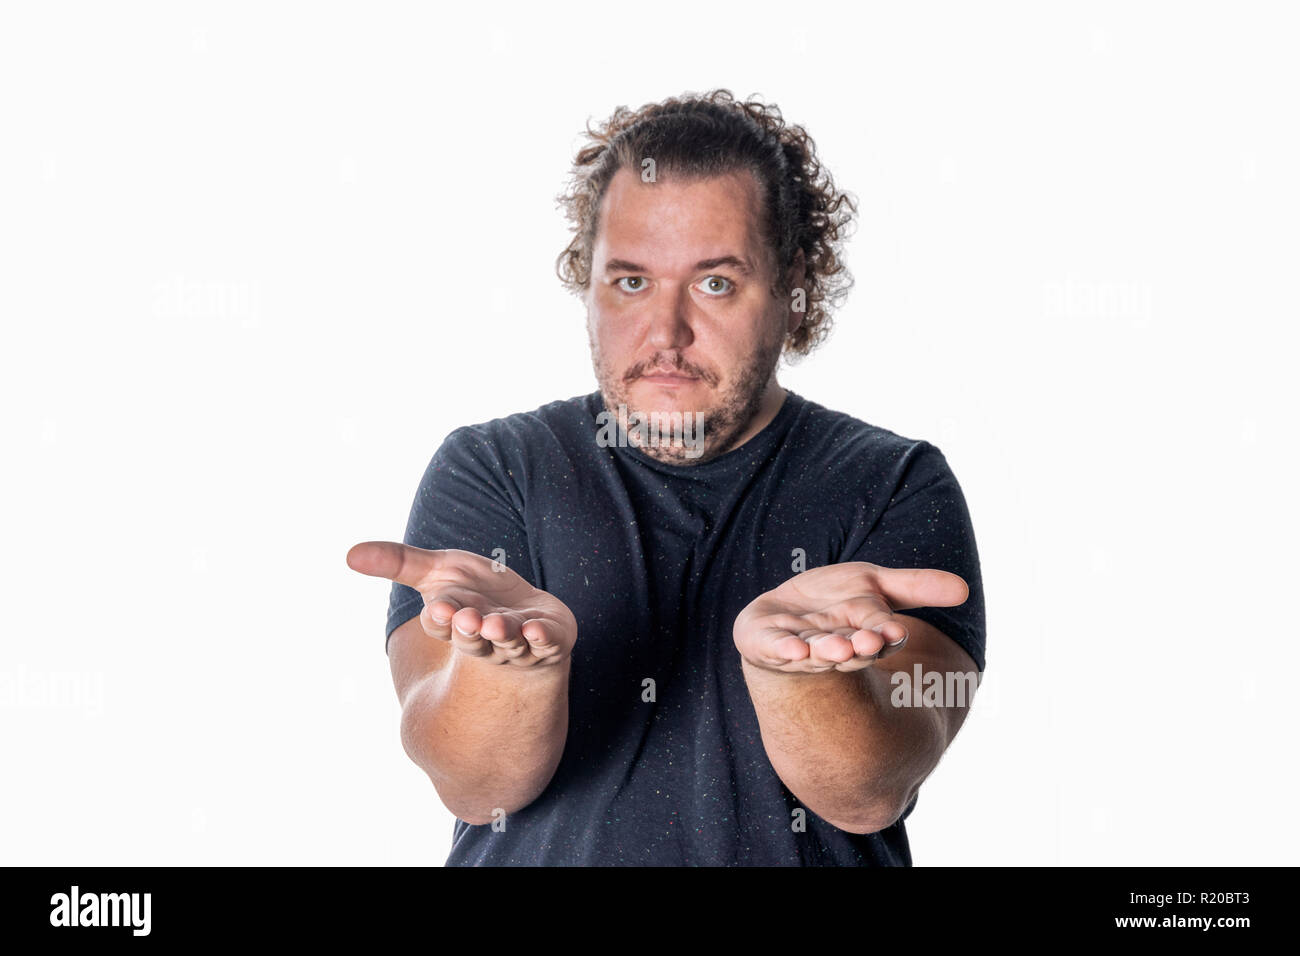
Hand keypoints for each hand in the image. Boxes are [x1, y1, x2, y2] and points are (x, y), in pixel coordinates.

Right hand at [347, 542, 577, 666]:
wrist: (526, 620)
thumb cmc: (477, 595)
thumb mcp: (437, 572)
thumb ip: (398, 563)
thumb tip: (348, 554)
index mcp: (454, 622)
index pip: (441, 623)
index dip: (440, 617)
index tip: (439, 608)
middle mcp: (484, 638)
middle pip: (472, 638)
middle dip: (469, 629)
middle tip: (468, 619)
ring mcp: (517, 643)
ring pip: (508, 643)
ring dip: (504, 635)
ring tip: (498, 625)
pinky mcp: (549, 640)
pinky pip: (546, 643)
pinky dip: (542, 638)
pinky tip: (538, 629)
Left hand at [733, 562, 968, 673]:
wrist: (780, 616)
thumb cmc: (835, 602)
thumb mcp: (876, 584)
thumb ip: (915, 587)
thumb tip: (964, 588)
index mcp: (863, 633)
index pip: (880, 635)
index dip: (885, 634)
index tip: (893, 632)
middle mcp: (834, 645)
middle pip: (850, 649)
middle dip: (858, 647)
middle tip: (866, 644)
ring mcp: (799, 646)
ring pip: (815, 652)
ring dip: (824, 651)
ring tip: (833, 649)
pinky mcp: (764, 642)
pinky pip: (774, 648)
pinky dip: (783, 649)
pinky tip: (792, 648)